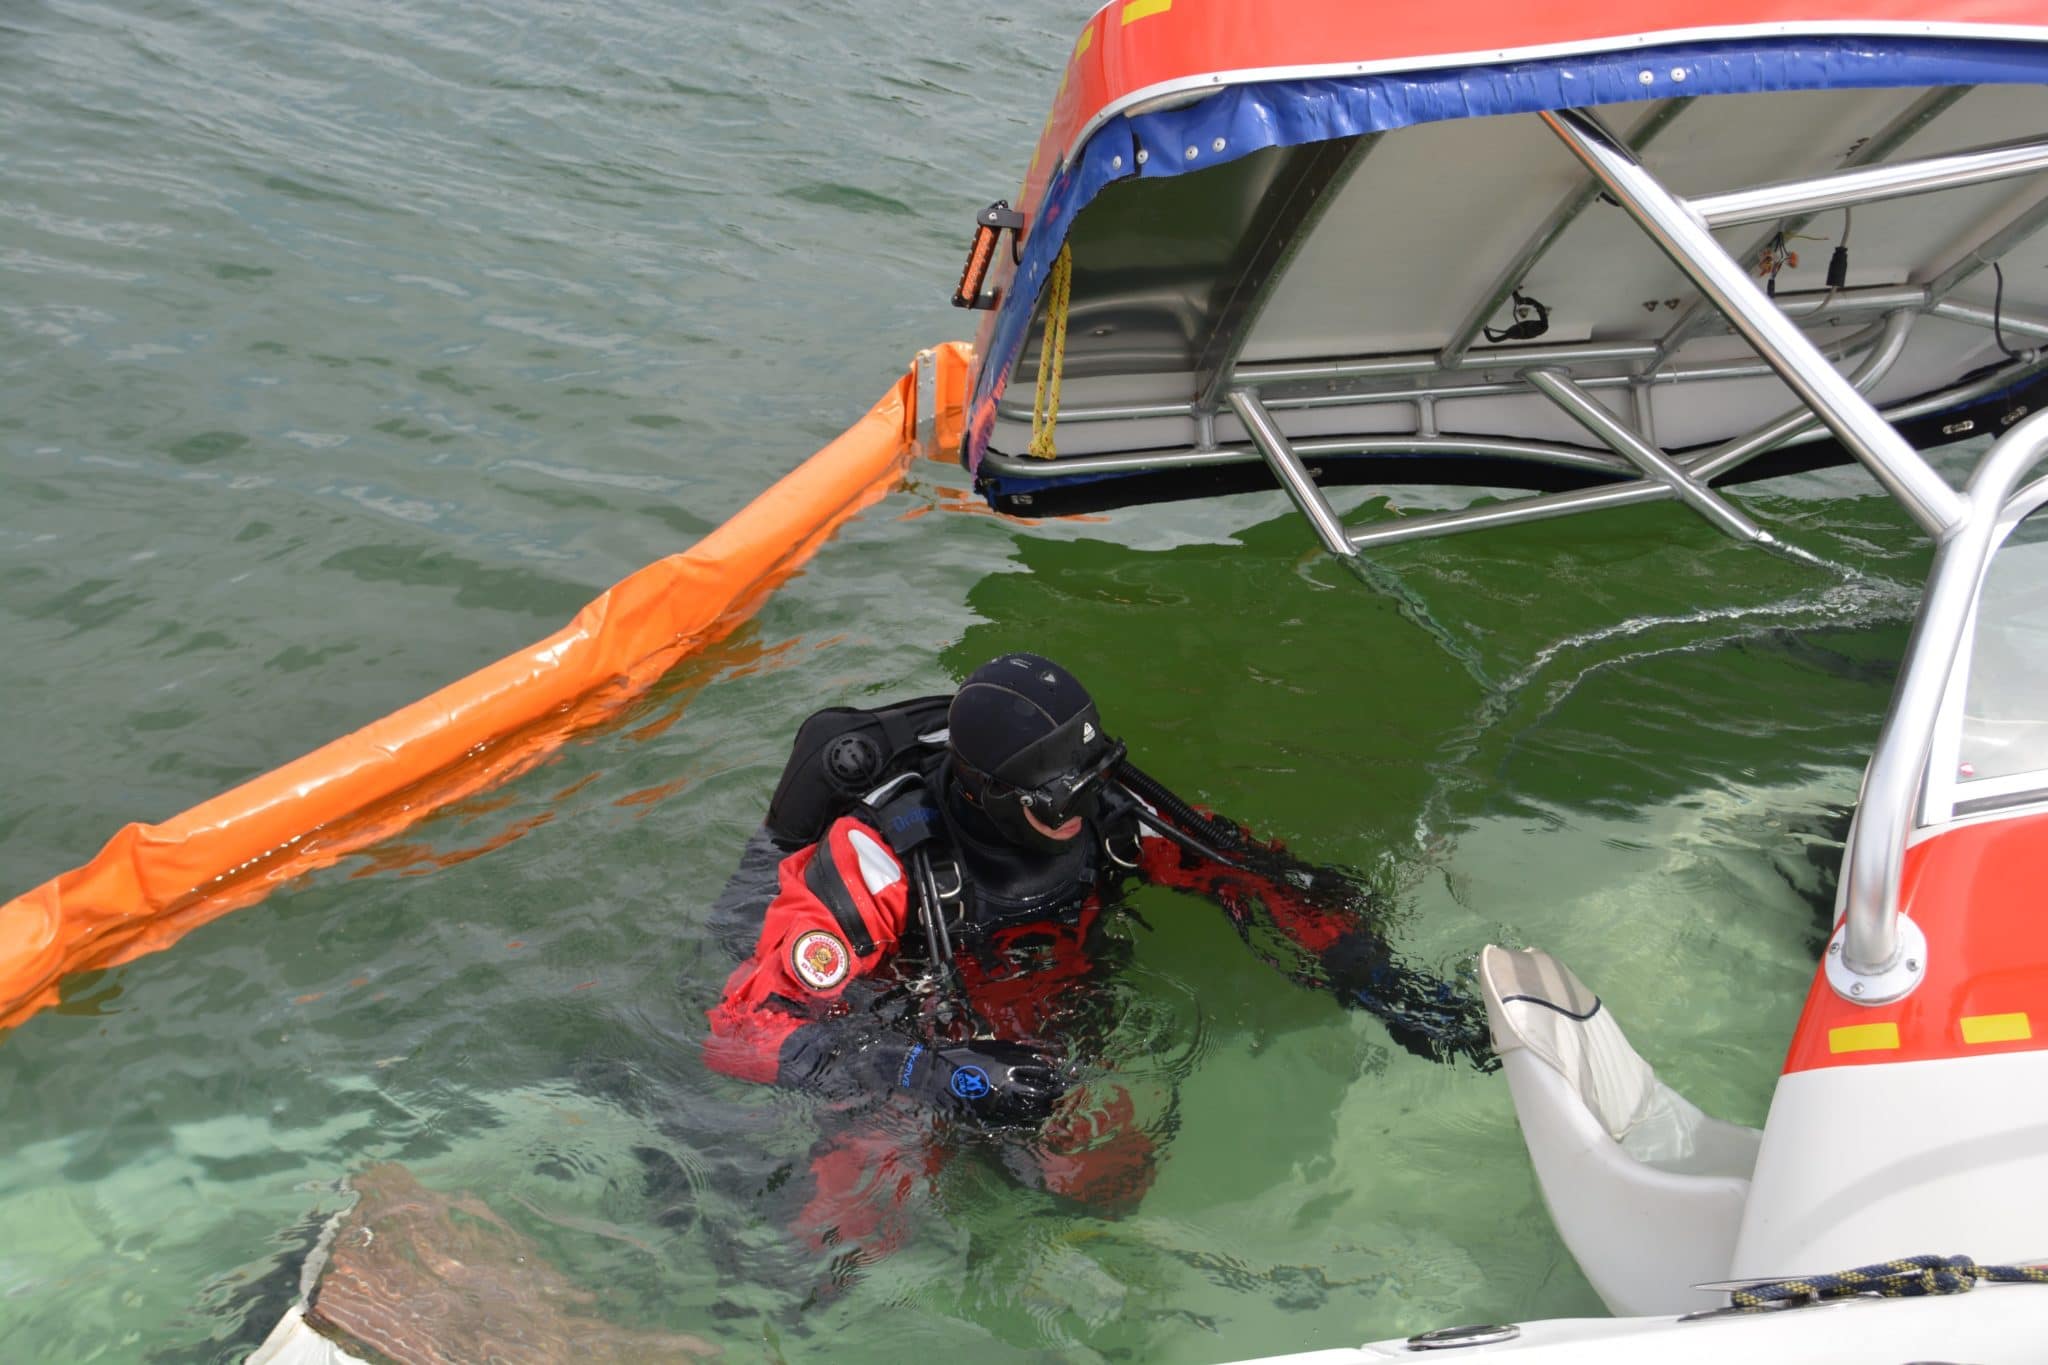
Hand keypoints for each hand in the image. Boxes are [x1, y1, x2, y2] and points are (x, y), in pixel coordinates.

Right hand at [897, 1038, 1066, 1125]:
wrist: (932, 1074)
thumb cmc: (962, 1055)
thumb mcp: (990, 1046)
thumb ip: (1016, 1051)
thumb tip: (1041, 1056)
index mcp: (1008, 1065)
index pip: (1042, 1072)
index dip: (1053, 1075)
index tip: (1059, 1077)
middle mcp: (1007, 1085)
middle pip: (1041, 1092)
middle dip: (1054, 1093)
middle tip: (1061, 1094)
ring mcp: (997, 1103)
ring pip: (1031, 1111)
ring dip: (1044, 1109)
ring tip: (1050, 1108)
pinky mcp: (987, 1117)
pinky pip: (1014, 1124)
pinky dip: (1027, 1123)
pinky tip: (1033, 1121)